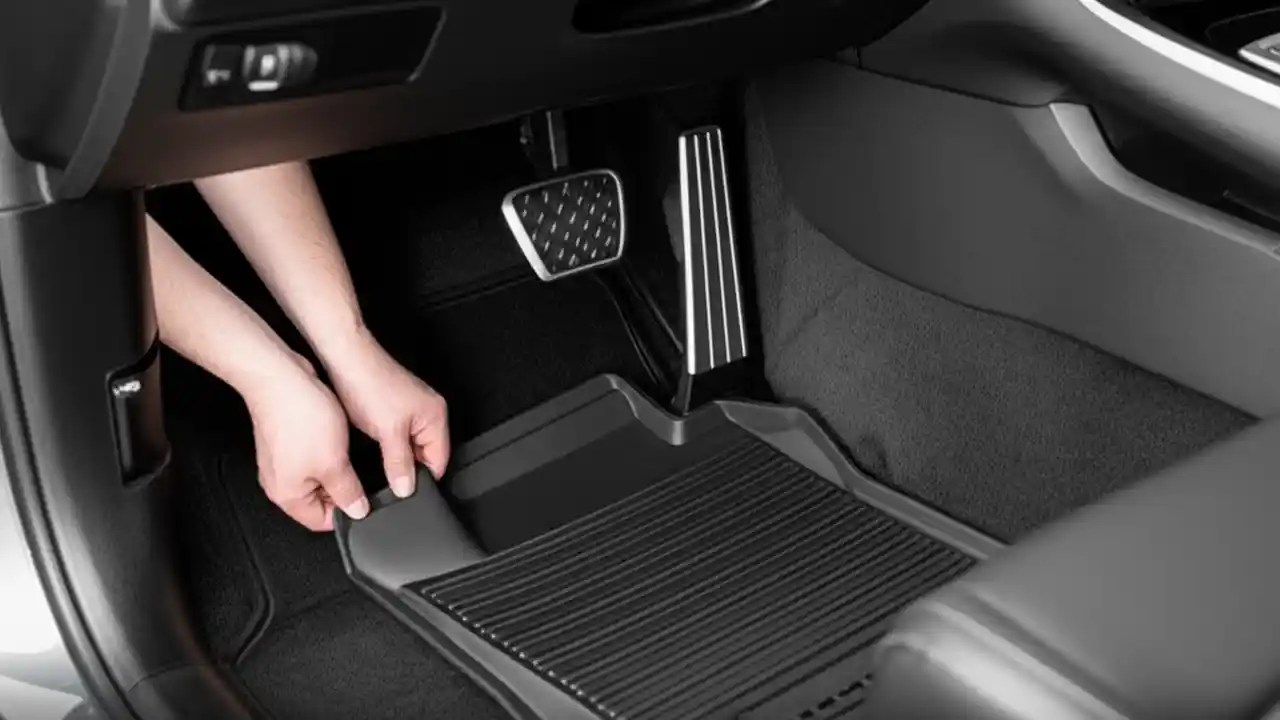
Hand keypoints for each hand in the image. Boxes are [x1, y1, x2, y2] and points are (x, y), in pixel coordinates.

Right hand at [244, 354, 368, 531]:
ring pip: (316, 475)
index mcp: (288, 496)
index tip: (366, 499)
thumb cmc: (299, 417)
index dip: (347, 513)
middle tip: (359, 470)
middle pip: (319, 499)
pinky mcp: (284, 441)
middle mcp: (279, 482)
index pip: (322, 522)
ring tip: (346, 450)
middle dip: (342, 487)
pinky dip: (325, 450)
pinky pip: (310, 455)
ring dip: (335, 466)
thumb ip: (348, 492)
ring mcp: (280, 461)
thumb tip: (357, 511)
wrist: (278, 378)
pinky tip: (334, 436)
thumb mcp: (334, 463)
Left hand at [325, 331, 449, 498]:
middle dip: (407, 470)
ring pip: (408, 448)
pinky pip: (397, 438)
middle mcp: (428, 412)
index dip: (423, 480)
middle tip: (389, 481)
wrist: (344, 358)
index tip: (405, 494)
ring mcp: (410, 410)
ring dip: (394, 458)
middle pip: (425, 456)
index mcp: (436, 416)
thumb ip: (400, 464)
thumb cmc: (369, 383)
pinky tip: (373, 450)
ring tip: (379, 463)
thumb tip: (407, 489)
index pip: (439, 461)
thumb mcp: (388, 432)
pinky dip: (386, 446)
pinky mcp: (393, 409)